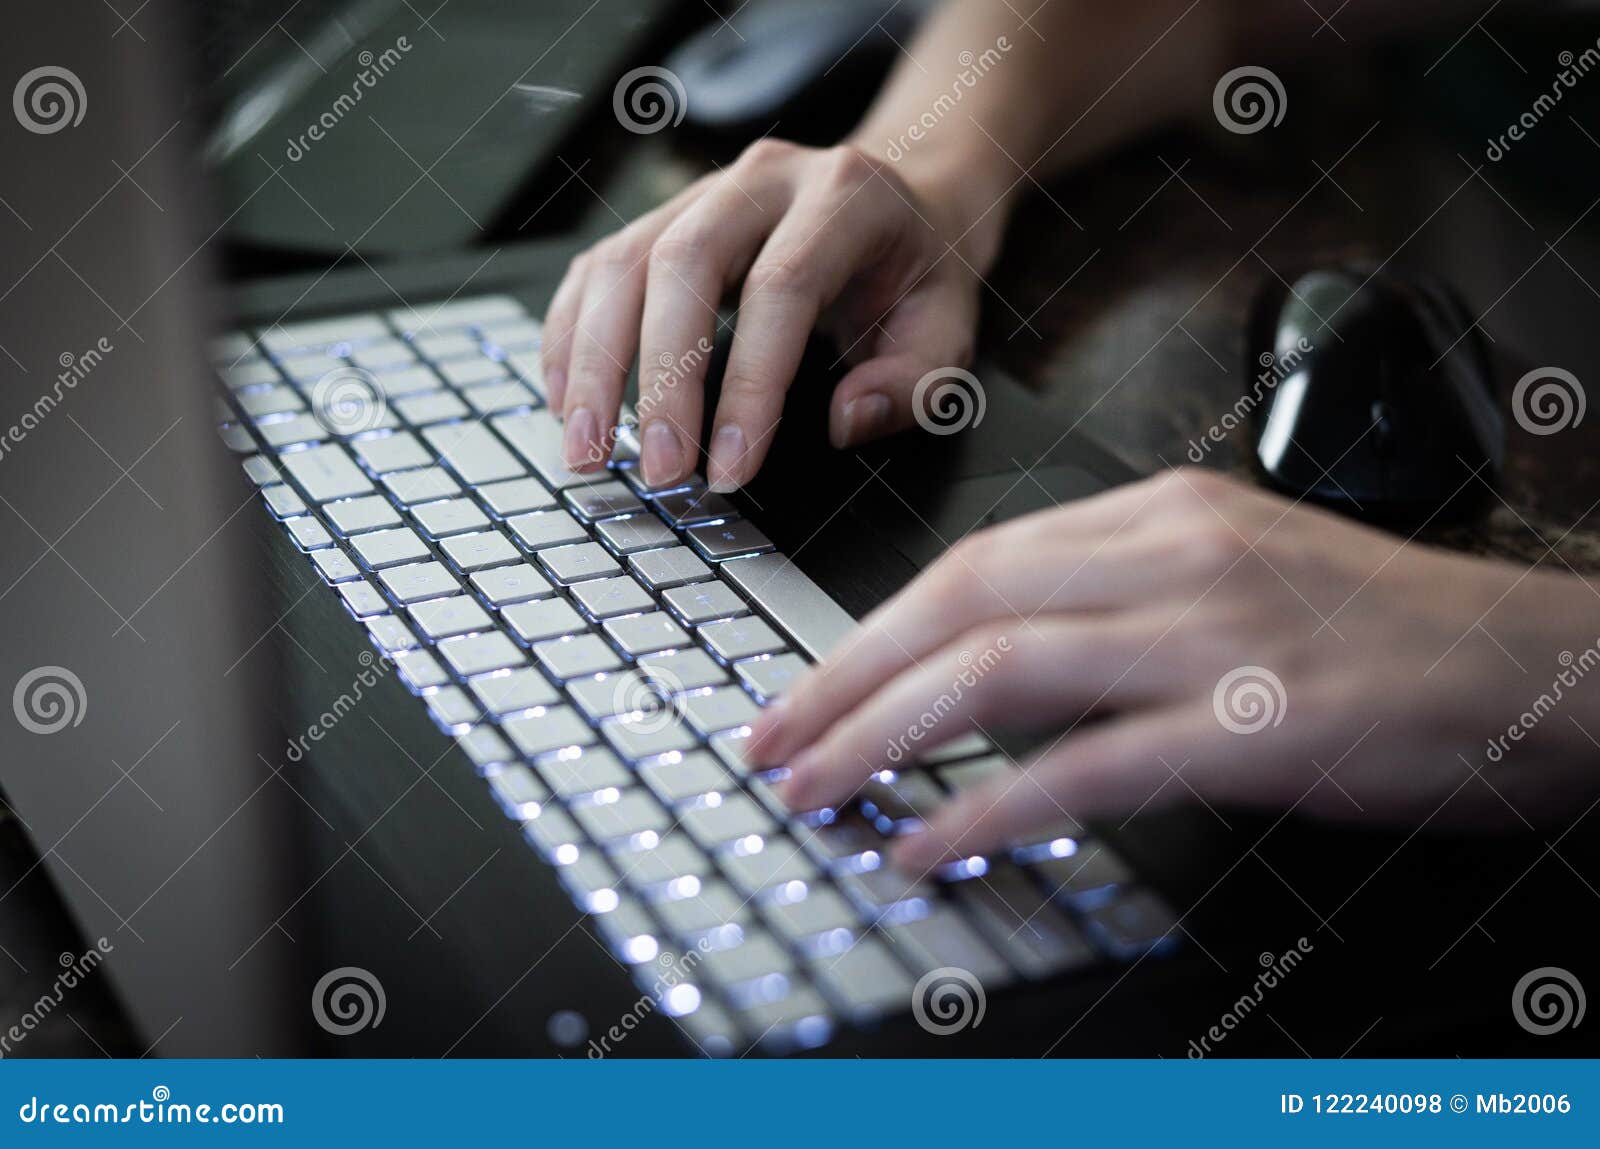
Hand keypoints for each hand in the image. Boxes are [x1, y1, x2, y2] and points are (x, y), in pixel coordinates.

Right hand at [540, 139, 986, 490]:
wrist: (901, 202)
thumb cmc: (918, 273)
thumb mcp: (951, 329)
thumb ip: (914, 382)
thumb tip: (845, 421)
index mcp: (844, 197)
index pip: (782, 287)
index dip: (749, 383)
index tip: (729, 467)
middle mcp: (763, 180)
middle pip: (683, 264)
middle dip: (659, 378)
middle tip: (655, 469)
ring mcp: (702, 192)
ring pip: (622, 262)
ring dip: (593, 363)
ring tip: (587, 448)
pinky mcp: (661, 220)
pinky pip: (596, 269)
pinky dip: (571, 337)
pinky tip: (567, 400)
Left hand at [749, 468, 1599, 871]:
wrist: (1535, 665)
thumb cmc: (1382, 633)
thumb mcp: (1236, 577)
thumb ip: (1117, 601)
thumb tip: (991, 665)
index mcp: (1162, 513)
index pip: (977, 559)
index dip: (875, 628)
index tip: (813, 683)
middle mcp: (1173, 556)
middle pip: (960, 601)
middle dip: (844, 677)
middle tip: (773, 738)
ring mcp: (1211, 636)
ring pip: (998, 670)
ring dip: (884, 735)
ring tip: (816, 788)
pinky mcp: (1250, 726)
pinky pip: (1082, 765)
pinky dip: (987, 808)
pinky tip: (930, 842)